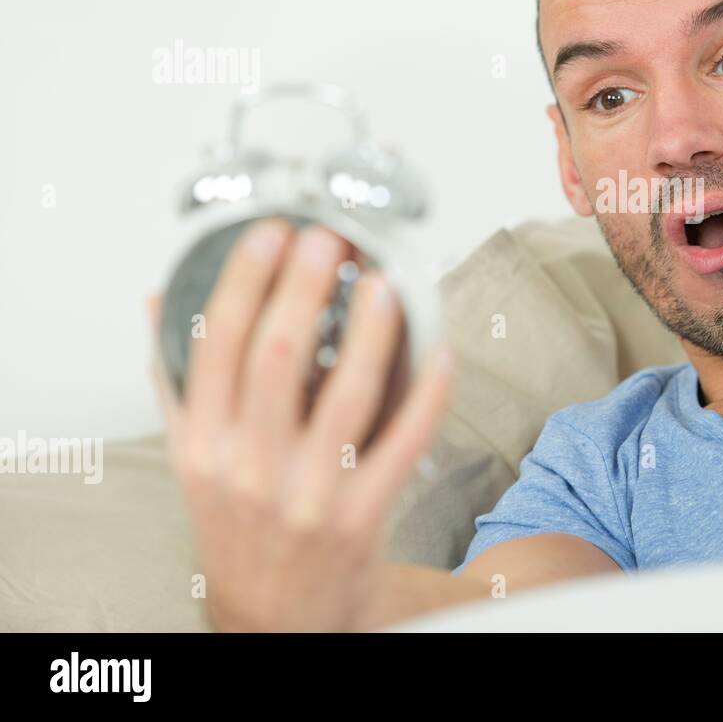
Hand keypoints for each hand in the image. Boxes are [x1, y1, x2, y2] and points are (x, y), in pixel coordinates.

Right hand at [148, 219, 453, 631]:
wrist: (278, 613)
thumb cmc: (240, 522)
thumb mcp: (194, 456)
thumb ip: (178, 380)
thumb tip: (159, 301)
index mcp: (203, 446)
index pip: (217, 345)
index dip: (245, 281)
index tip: (270, 232)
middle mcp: (249, 468)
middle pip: (277, 359)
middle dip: (303, 288)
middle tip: (328, 240)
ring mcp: (308, 494)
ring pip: (344, 396)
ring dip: (368, 332)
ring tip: (382, 282)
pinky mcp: (361, 515)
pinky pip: (402, 444)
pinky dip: (426, 395)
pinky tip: (439, 353)